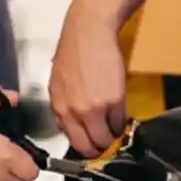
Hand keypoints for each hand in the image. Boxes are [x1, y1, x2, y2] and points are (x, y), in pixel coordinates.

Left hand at [49, 13, 126, 157]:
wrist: (89, 32)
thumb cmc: (73, 53)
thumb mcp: (58, 84)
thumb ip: (64, 107)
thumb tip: (74, 126)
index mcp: (59, 108)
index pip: (72, 141)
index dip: (85, 145)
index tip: (92, 143)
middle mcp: (74, 112)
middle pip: (89, 146)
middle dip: (99, 147)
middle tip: (106, 140)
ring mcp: (94, 108)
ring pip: (106, 138)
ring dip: (112, 135)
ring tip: (114, 125)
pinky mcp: (114, 100)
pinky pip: (120, 122)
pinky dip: (121, 122)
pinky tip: (119, 112)